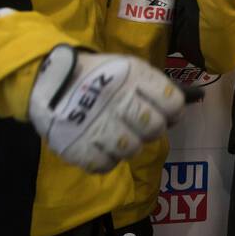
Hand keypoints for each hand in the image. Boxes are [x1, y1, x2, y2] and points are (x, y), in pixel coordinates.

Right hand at [28, 45, 185, 172]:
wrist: (48, 78)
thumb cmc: (99, 77)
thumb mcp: (129, 70)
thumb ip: (155, 88)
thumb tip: (186, 105)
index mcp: (132, 76)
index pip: (172, 101)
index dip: (173, 110)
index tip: (166, 112)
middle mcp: (116, 99)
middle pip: (154, 127)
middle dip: (150, 129)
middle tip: (137, 124)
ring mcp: (95, 124)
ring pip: (131, 149)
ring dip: (128, 145)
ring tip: (116, 134)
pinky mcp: (75, 145)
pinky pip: (104, 165)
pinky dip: (105, 159)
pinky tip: (99, 145)